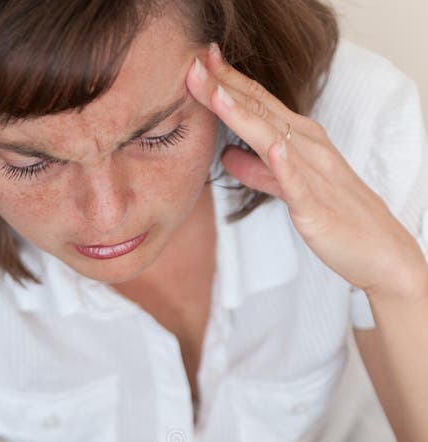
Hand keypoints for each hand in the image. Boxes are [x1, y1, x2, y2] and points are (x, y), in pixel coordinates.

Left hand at [186, 46, 426, 298]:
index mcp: (300, 139)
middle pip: (261, 112)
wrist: (378, 248)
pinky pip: (297, 183)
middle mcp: (308, 147)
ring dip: (244, 116)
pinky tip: (272, 148)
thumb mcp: (289, 188)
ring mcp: (313, 175)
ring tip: (217, 93)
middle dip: (226, 88)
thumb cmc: (336, 216)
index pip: (259, 103)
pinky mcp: (316, 206)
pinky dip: (284, 164)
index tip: (198, 61)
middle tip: (194, 64)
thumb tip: (226, 156)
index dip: (228, 82)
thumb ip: (258, 171)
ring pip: (273, 139)